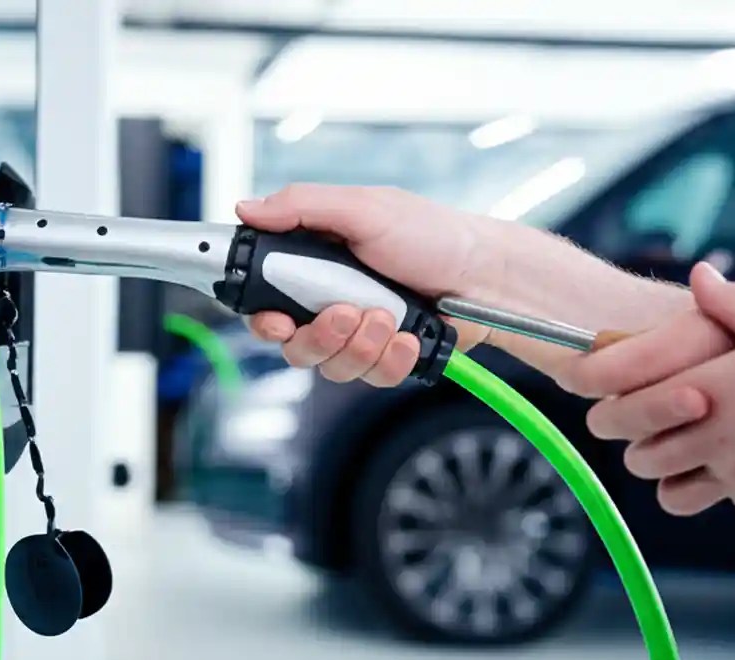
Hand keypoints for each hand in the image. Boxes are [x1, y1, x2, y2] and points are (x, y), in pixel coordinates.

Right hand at [238, 184, 499, 386]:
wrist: (487, 272)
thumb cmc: (431, 233)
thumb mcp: (362, 208)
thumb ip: (300, 207)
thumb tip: (247, 208)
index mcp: (315, 265)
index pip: (267, 303)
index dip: (265, 320)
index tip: (277, 321)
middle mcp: (331, 303)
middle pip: (295, 346)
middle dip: (320, 337)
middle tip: (346, 313)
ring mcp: (360, 334)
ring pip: (332, 366)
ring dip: (360, 345)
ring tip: (388, 317)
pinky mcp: (388, 357)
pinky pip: (372, 377)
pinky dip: (391, 359)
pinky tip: (407, 336)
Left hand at [582, 263, 734, 515]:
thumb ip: (733, 306)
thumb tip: (700, 278)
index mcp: (708, 386)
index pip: (619, 410)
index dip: (605, 407)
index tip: (601, 400)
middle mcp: (711, 434)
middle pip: (635, 453)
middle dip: (635, 438)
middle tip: (642, 421)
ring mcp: (734, 472)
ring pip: (665, 487)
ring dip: (669, 468)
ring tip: (686, 441)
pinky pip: (712, 498)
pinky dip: (713, 485)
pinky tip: (732, 457)